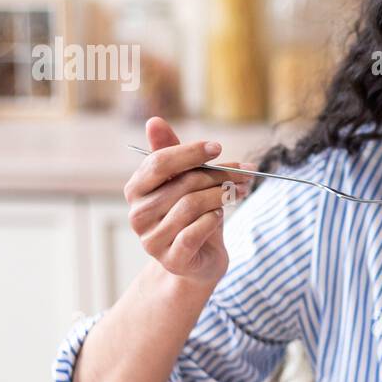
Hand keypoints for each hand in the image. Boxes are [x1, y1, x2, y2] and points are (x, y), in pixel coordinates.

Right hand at [124, 116, 255, 285]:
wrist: (201, 260)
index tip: (218, 148)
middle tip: (245, 172)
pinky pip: (195, 232)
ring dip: (222, 195)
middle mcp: (138, 215)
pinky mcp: (171, 259)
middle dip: (219, 175)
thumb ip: (173, 154)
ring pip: (191, 205)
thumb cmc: (194, 215)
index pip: (159, 163)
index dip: (190, 152)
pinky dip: (213, 219)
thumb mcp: (187, 182)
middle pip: (182, 183)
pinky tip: (220, 214)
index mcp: (137, 190)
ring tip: (240, 191)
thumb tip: (153, 121)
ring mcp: (151, 240)